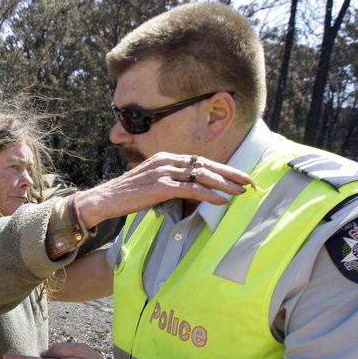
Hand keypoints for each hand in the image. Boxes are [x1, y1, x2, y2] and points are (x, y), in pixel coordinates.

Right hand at [76, 152, 253, 227]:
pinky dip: (208, 195)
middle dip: (231, 174)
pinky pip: (190, 189)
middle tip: (251, 181)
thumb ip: (172, 183)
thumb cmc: (129, 195)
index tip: (241, 177)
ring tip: (242, 192)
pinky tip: (221, 201)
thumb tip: (192, 193)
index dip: (224, 169)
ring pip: (202, 176)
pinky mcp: (160, 186)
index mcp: (167, 157)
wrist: (105, 199)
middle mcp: (167, 160)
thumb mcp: (153, 184)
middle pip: (207, 165)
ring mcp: (164, 172)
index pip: (202, 161)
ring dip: (225, 184)